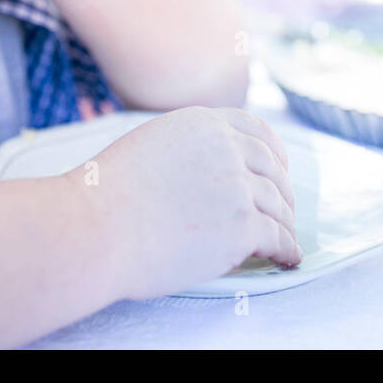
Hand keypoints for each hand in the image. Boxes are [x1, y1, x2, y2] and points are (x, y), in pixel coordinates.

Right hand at [66, 107, 301, 300]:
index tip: (280, 170)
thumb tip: (209, 169)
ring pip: (279, 206)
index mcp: (203, 124)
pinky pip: (279, 239)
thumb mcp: (149, 145)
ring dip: (285, 224)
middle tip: (284, 212)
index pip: (256, 131)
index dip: (275, 153)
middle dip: (283, 192)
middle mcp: (227, 149)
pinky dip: (288, 250)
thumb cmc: (106, 195)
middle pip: (273, 170)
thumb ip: (186, 147)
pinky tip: (287, 259)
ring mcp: (237, 187)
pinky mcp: (242, 227)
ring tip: (284, 239)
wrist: (95, 227)